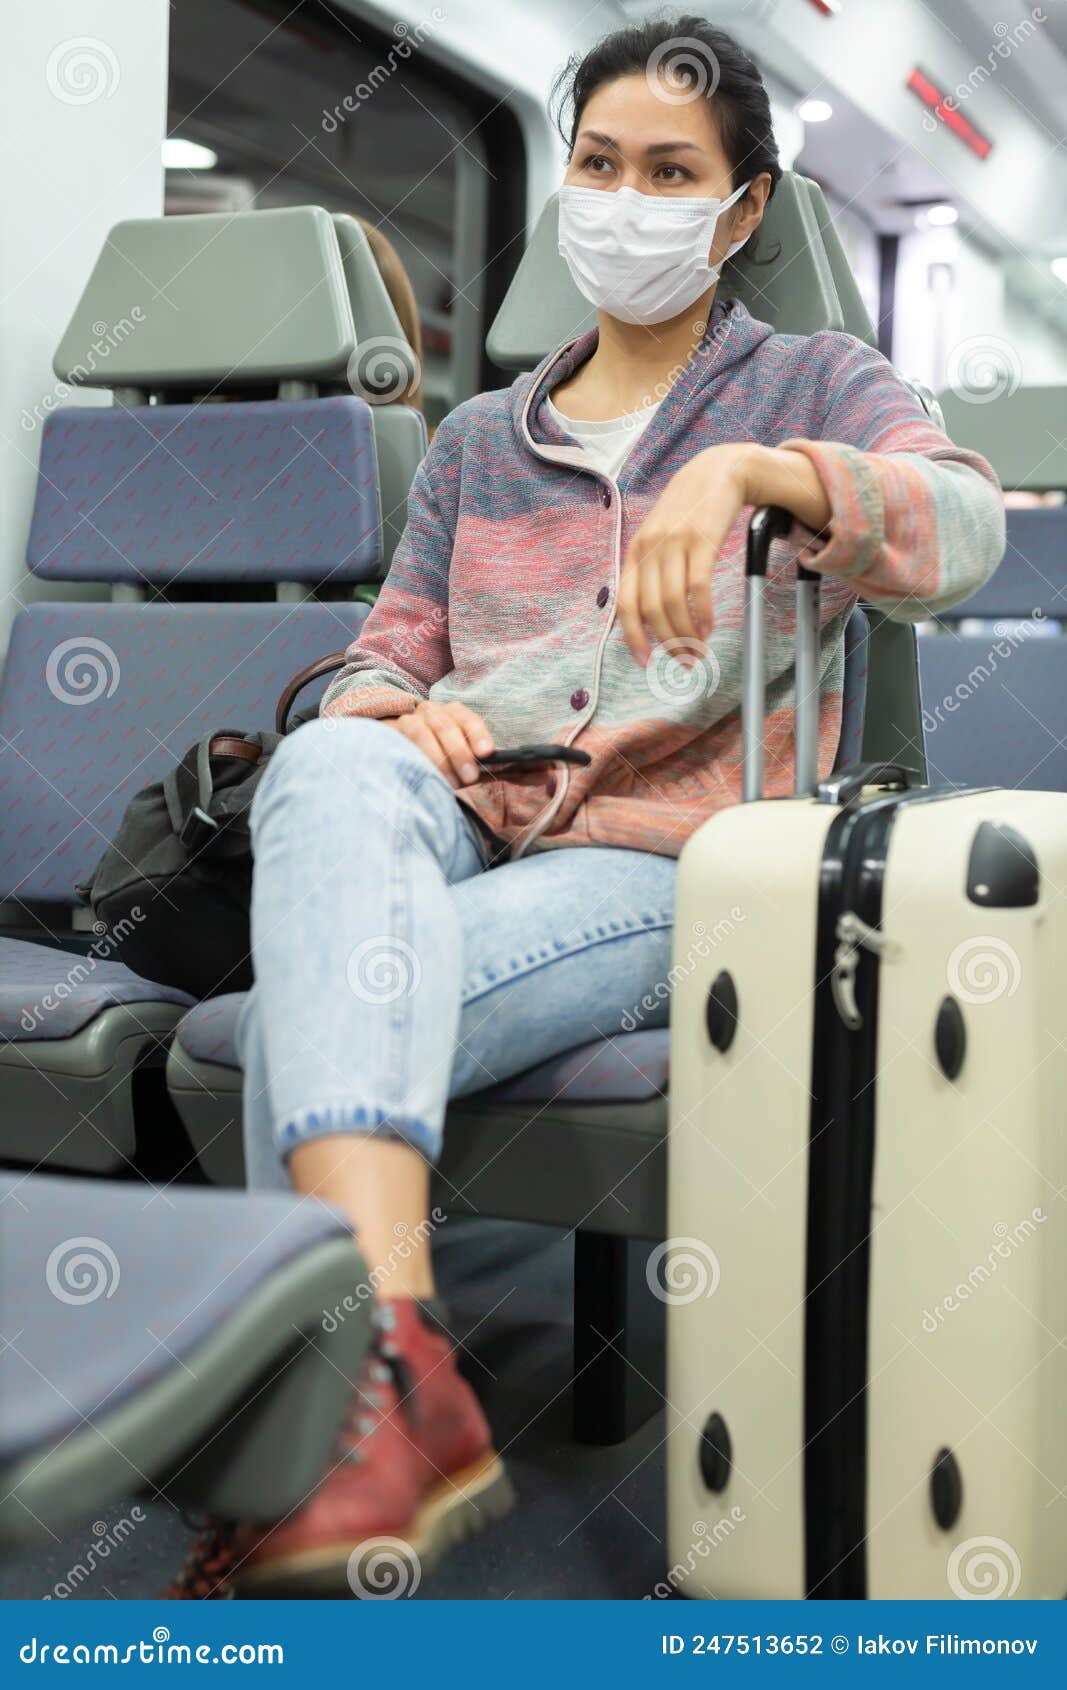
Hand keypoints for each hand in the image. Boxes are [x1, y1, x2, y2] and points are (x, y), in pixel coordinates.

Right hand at [382, 700, 493, 787]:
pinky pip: (401, 740)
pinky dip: (414, 757)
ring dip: (437, 757)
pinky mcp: (390, 732)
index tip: (486, 752)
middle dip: (459, 752)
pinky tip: (422, 772)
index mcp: (454, 714)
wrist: (402, 758)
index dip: (478, 734)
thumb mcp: (464, 761)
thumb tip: (508, 768)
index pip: (468, 719)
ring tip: (449, 782)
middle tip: (469, 777)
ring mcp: (409, 720)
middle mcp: (432, 712)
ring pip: (422, 732)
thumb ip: (483, 763)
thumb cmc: (442, 762)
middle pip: (446, 726)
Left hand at [618, 442, 831, 665]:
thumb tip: (648, 615)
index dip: (633, 637)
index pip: (626, 604)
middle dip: (667, 642)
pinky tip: (709, 627)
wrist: (719, 470)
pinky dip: (703, 612)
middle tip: (685, 661)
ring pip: (673, 602)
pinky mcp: (702, 539)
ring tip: (699, 648)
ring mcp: (675, 542)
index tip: (646, 661)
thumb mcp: (660, 535)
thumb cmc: (690, 509)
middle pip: (651, 609)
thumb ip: (651, 568)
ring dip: (686, 633)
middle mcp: (650, 547)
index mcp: (636, 551)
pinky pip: (698, 586)